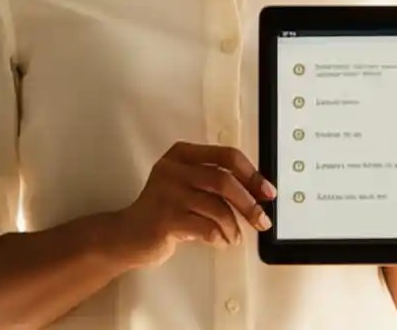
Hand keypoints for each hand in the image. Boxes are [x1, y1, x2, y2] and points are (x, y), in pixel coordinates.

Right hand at [111, 142, 276, 268]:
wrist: (130, 234)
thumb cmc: (165, 210)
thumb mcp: (186, 186)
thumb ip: (214, 182)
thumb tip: (257, 192)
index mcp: (181, 154)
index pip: (226, 155)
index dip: (251, 174)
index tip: (267, 192)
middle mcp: (172, 169)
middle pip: (223, 181)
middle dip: (248, 204)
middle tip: (261, 220)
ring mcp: (167, 193)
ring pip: (217, 208)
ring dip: (233, 227)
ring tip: (233, 237)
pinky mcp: (166, 219)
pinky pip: (207, 228)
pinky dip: (220, 237)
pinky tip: (219, 241)